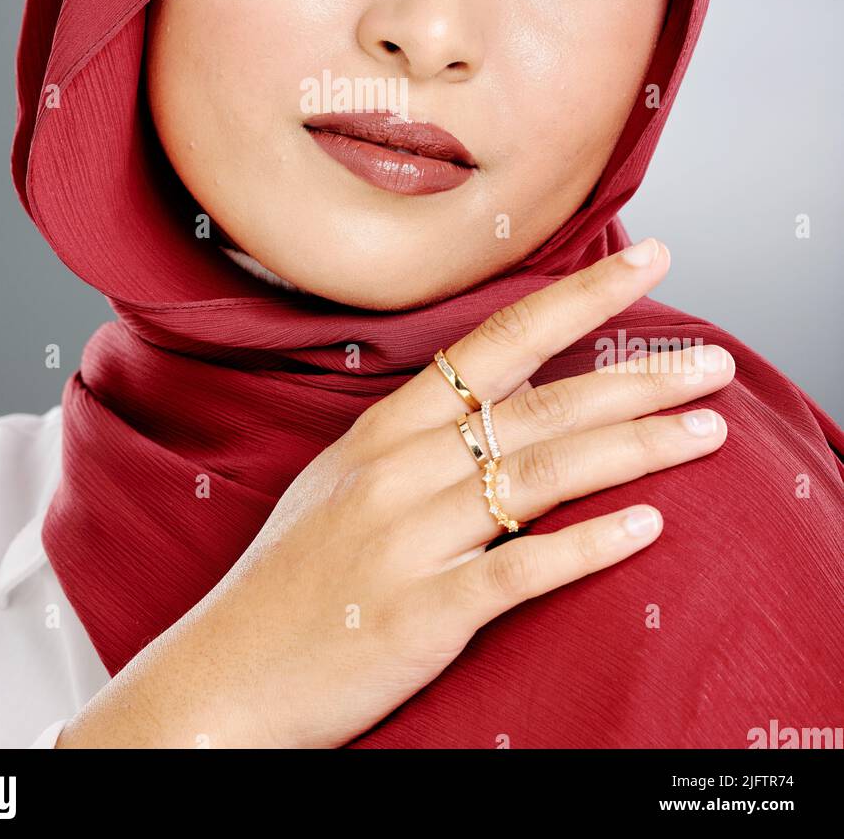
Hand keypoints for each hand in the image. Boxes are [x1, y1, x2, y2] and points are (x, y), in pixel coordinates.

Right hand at [56, 236, 732, 748]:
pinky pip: (520, 572)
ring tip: (708, 430)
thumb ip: (420, 437)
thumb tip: (506, 396)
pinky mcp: (422, 615)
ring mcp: (410, 540)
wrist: (222, 677)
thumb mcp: (342, 482)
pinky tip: (648, 527)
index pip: (498, 343)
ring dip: (636, 449)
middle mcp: (400, 471)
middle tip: (713, 359)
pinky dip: (588, 548)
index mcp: (383, 431)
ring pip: (543, 474)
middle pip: (540, 405)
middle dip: (637, 375)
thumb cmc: (288, 580)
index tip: (647, 258)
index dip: (579, 298)